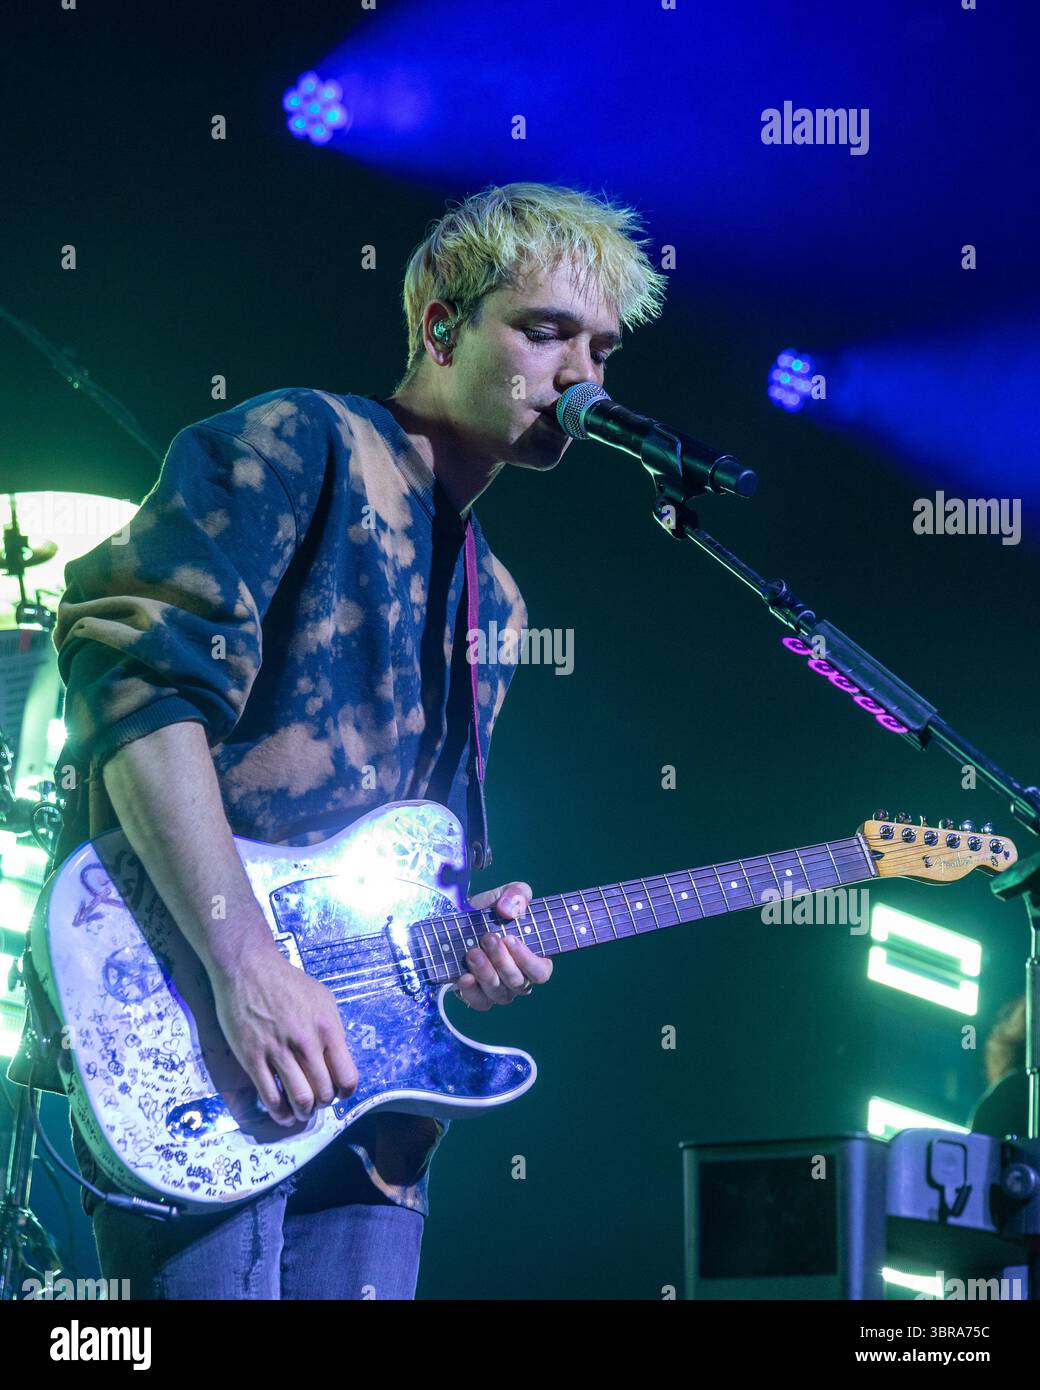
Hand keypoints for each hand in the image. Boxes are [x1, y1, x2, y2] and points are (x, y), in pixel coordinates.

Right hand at [210, 947, 357, 1126]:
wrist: (249, 968)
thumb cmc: (288, 982)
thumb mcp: (323, 999)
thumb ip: (333, 1030)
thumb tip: (337, 1059)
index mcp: (327, 1028)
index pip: (347, 1077)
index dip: (344, 1092)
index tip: (338, 1093)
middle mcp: (306, 1043)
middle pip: (323, 1092)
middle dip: (322, 1103)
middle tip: (316, 1101)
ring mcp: (278, 1051)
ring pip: (300, 1099)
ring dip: (303, 1113)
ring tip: (301, 1111)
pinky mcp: (252, 1058)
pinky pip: (270, 1097)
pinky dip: (280, 1113)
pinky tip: (283, 1113)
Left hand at [455, 880, 552, 1010]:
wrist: (461, 919)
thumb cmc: (493, 910)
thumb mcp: (507, 894)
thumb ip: (517, 896)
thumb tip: (508, 910)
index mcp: (533, 959)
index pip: (541, 972)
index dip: (528, 960)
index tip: (510, 939)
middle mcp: (518, 979)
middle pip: (517, 982)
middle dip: (502, 960)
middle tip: (488, 938)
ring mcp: (498, 990)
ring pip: (498, 993)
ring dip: (486, 973)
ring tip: (473, 952)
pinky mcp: (477, 994)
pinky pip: (478, 1002)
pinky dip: (470, 991)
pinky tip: (463, 976)